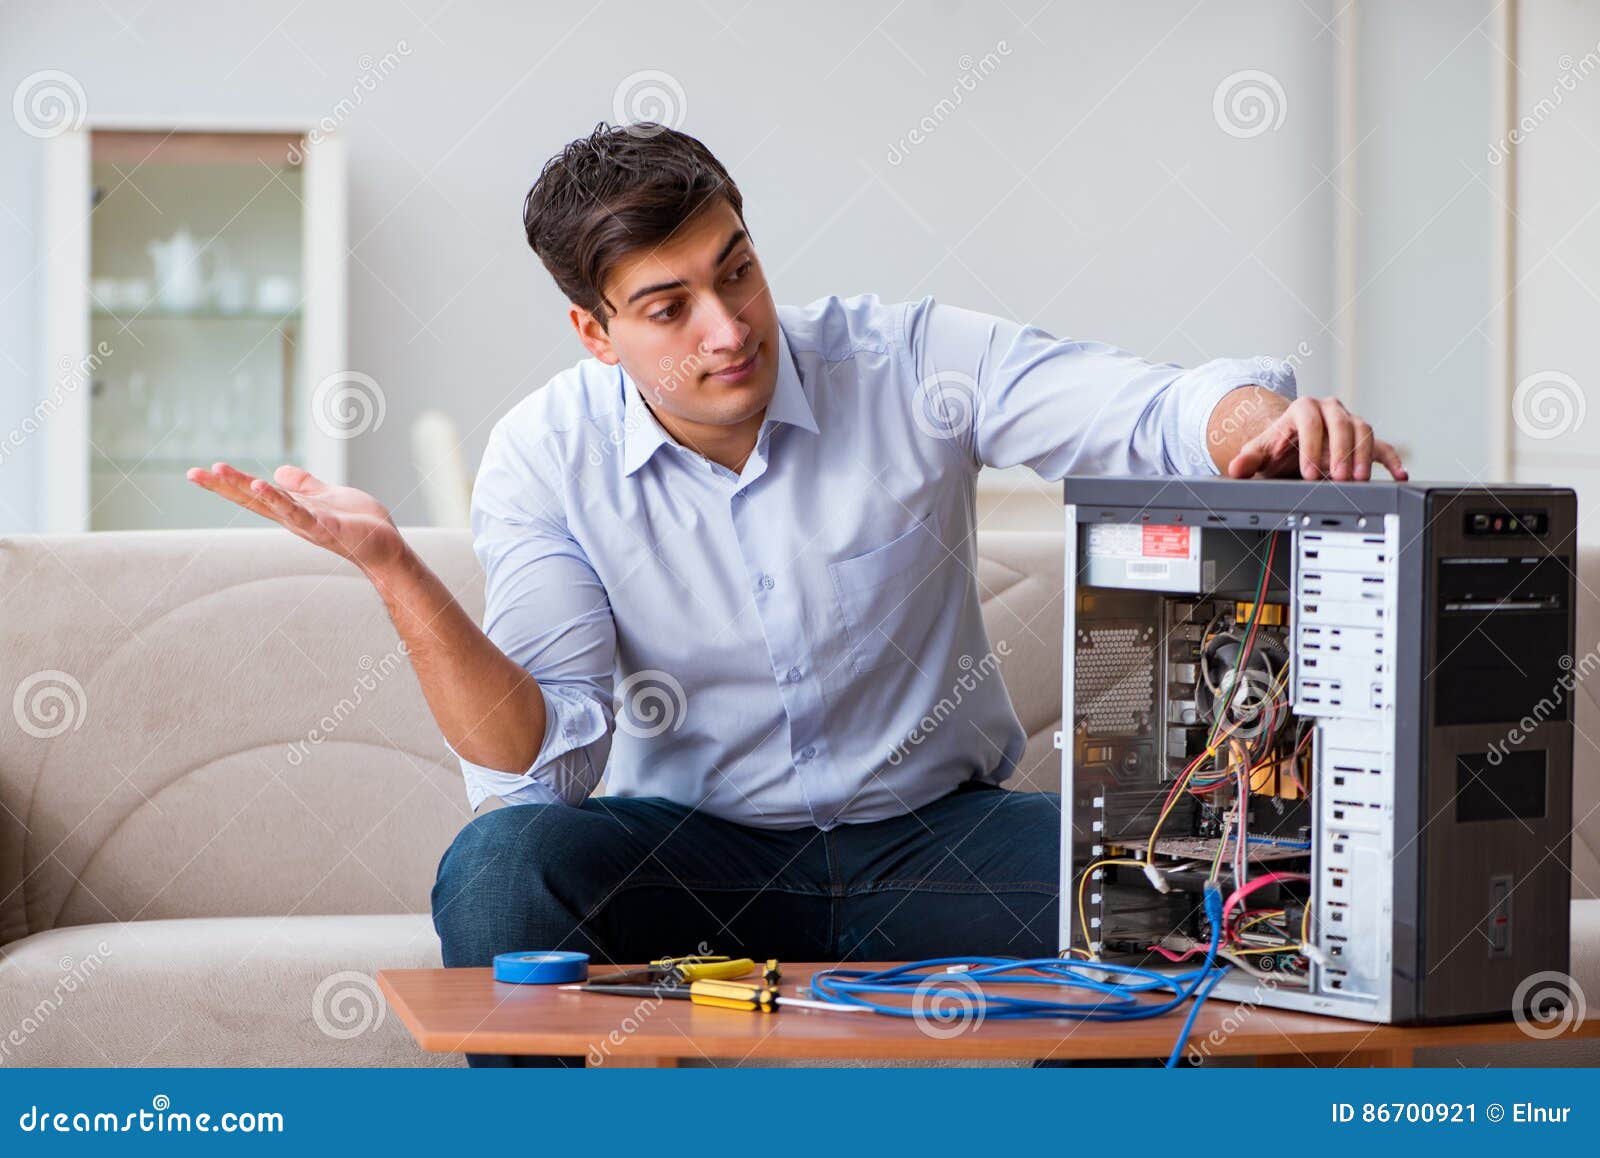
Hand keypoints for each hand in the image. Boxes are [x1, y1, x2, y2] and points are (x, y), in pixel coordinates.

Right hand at [185, 462, 408, 574]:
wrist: (386, 546)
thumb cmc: (359, 524)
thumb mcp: (328, 497)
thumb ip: (304, 486)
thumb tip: (279, 472)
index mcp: (293, 508)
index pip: (254, 493)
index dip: (229, 482)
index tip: (200, 471)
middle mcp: (294, 518)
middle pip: (253, 499)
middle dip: (224, 486)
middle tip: (193, 473)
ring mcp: (308, 524)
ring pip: (271, 504)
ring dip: (246, 488)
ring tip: (221, 471)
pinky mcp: (326, 527)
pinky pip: (299, 512)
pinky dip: (280, 500)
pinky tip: (263, 484)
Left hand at [1224, 396, 1406, 480]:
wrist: (1291, 444)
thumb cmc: (1276, 447)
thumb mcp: (1260, 452)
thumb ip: (1248, 459)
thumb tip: (1235, 468)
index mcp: (1302, 409)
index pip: (1309, 421)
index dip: (1311, 446)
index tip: (1309, 473)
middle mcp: (1329, 410)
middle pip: (1341, 423)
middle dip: (1341, 451)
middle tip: (1339, 478)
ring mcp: (1348, 422)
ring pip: (1363, 431)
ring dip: (1364, 455)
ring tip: (1360, 480)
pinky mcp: (1362, 438)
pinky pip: (1382, 445)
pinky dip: (1392, 459)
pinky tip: (1398, 474)